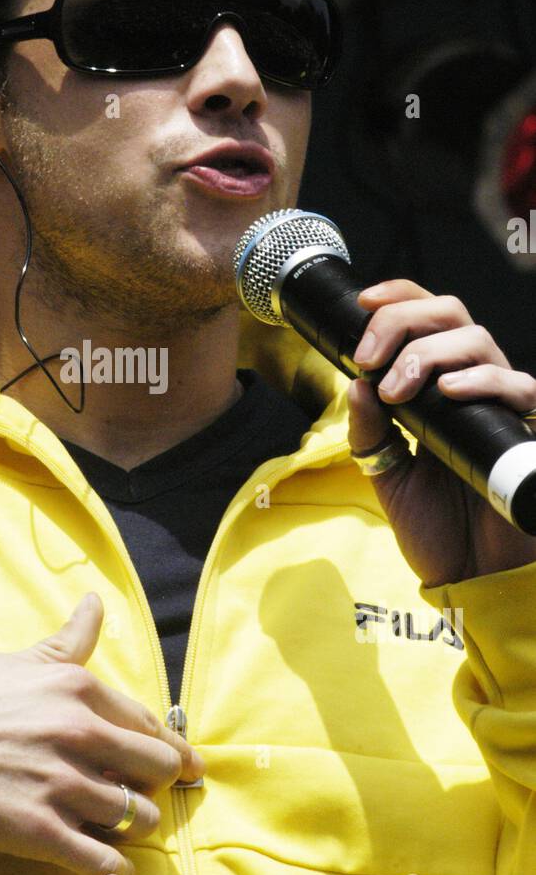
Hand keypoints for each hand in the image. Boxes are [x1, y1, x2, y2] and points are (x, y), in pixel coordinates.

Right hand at [0, 593, 203, 874]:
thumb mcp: (14, 662)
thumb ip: (66, 642)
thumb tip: (96, 603)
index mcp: (76, 689)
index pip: (146, 722)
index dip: (165, 746)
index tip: (178, 760)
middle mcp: (78, 734)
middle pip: (156, 767)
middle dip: (159, 784)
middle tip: (150, 793)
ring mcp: (61, 785)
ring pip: (137, 816)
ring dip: (135, 826)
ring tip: (120, 827)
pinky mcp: (40, 833)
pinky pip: (103, 861)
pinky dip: (115, 870)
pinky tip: (112, 869)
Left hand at [346, 280, 535, 588]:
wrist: (469, 577)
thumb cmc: (435, 527)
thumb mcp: (386, 475)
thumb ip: (368, 432)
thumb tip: (355, 382)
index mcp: (433, 387)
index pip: (424, 319)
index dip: (398, 297)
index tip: (363, 303)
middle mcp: (469, 386)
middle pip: (451, 315)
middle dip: (404, 320)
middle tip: (372, 355)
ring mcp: (498, 406)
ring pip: (479, 341)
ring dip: (430, 351)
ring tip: (399, 387)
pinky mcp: (524, 431)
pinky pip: (518, 388)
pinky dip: (481, 380)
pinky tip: (448, 391)